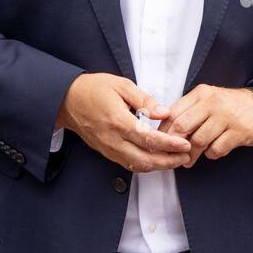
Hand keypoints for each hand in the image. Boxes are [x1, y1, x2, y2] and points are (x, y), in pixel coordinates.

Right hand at [56, 73, 190, 173]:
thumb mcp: (121, 85)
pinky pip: (128, 164)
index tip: (185, 144)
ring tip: (175, 159)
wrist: (66, 100)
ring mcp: (108, 148)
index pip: (149, 139)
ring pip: (137, 166)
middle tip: (185, 156)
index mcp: (118, 121)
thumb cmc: (93, 89)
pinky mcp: (106, 152)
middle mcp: (113, 139)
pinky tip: (157, 159)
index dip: (170, 144)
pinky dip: (145, 165)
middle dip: (168, 161)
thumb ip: (145, 100)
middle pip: (145, 160)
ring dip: (158, 166)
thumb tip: (164, 113)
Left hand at [160, 84, 252, 167]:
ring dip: (192, 154)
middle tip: (174, 154)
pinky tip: (213, 151)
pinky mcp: (239, 131)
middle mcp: (212, 103)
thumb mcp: (208, 101)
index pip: (173, 113)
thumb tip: (165, 130)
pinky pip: (217, 149)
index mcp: (200, 94)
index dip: (164, 131)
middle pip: (182, 126)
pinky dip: (211, 154)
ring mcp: (226, 117)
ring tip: (190, 159)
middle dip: (174, 144)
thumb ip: (188, 111)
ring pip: (198, 140)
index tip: (161, 143)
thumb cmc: (229, 107)